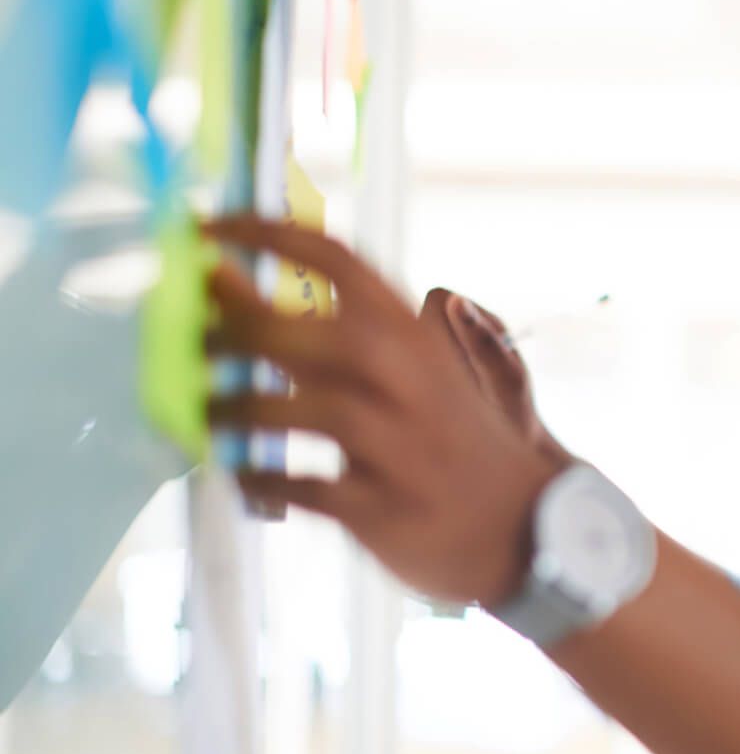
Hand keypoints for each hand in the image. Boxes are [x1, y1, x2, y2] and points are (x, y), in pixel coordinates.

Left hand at [201, 214, 571, 605]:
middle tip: (200, 336)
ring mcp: (402, 448)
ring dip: (239, 409)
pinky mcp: (385, 509)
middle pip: (317, 334)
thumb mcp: (420, 372)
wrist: (524, 526)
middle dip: (243, 328)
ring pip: (304, 411)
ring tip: (210, 413)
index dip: (266, 234)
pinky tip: (241, 474)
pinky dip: (261, 479)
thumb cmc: (451, 440)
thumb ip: (347, 333)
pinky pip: (305, 488)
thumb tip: (234, 287)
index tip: (209, 228)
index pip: (339, 260)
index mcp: (416, 337)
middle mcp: (412, 384)